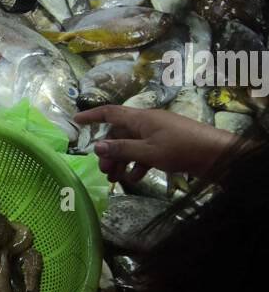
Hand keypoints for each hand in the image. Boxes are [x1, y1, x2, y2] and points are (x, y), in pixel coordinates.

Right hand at [74, 106, 235, 181]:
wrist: (215, 154)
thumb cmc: (180, 148)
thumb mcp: (147, 151)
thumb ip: (121, 149)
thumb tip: (97, 147)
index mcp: (141, 118)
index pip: (110, 112)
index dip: (92, 116)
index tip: (75, 121)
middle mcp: (147, 123)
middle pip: (119, 133)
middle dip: (108, 152)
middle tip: (103, 170)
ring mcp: (158, 133)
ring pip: (131, 145)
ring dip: (122, 161)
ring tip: (115, 178)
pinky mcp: (167, 145)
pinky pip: (145, 151)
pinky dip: (137, 163)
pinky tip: (136, 177)